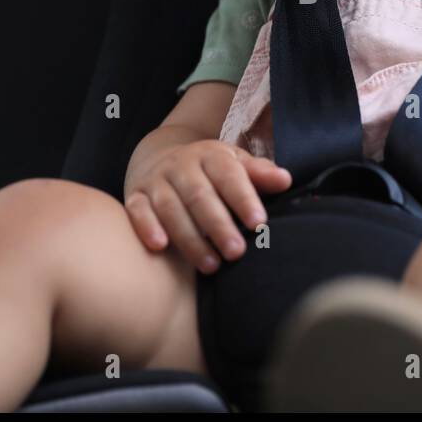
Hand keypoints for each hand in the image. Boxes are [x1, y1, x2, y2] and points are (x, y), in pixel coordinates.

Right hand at [123, 140, 291, 273]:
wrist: (160, 156)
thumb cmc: (209, 170)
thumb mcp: (234, 164)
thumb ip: (259, 174)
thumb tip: (285, 180)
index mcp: (210, 155)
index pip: (229, 176)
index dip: (244, 199)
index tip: (259, 223)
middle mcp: (181, 165)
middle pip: (200, 196)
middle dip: (218, 225)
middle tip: (237, 252)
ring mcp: (156, 181)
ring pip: (171, 208)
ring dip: (190, 238)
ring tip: (211, 266)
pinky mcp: (136, 196)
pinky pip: (138, 211)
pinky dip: (147, 227)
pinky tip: (160, 247)